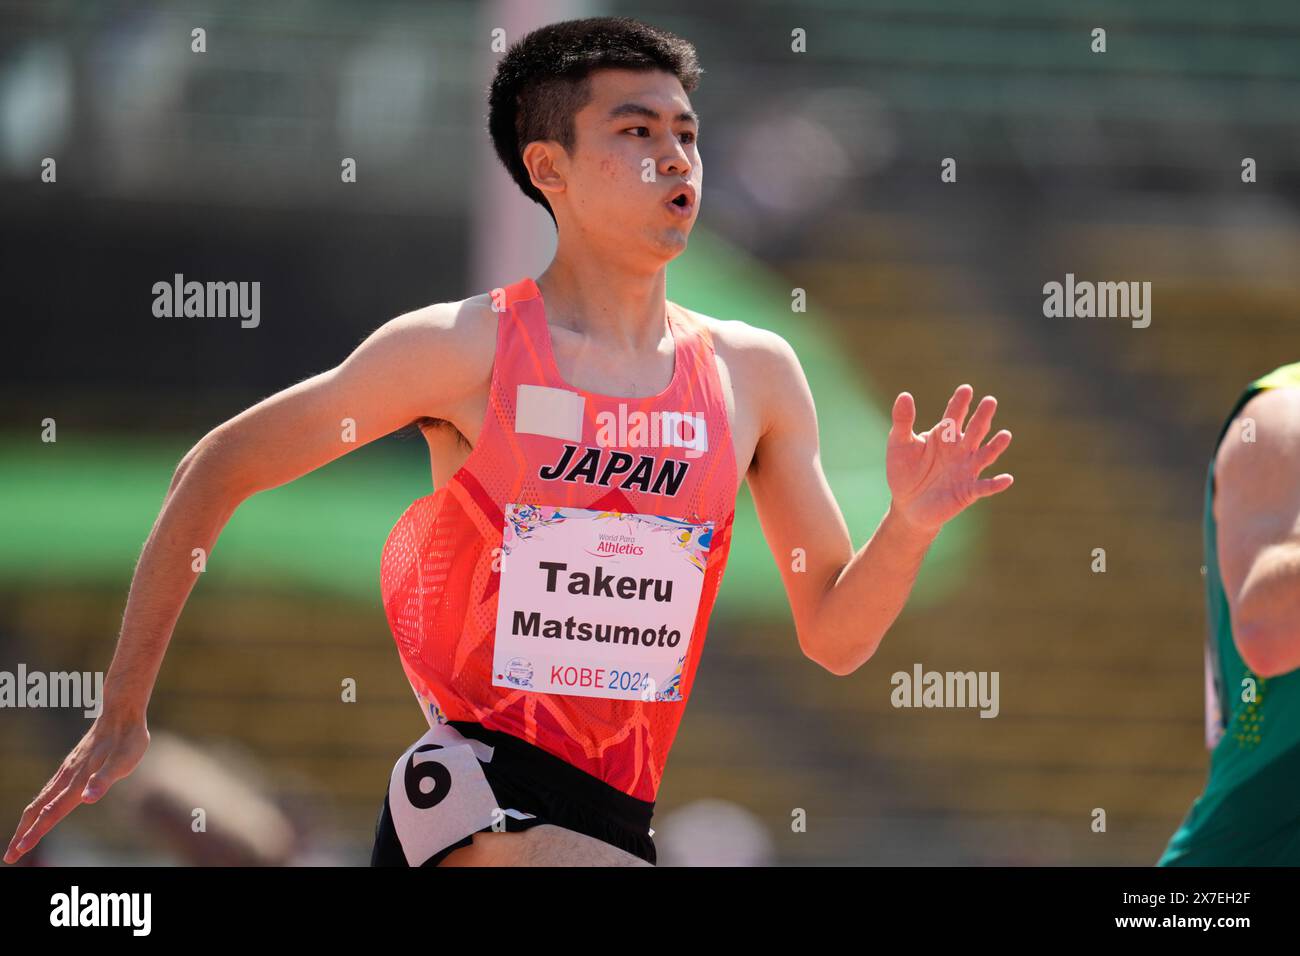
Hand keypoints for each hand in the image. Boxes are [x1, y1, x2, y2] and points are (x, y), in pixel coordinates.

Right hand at [4, 713, 149, 863]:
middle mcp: (68, 777)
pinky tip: (40, 810)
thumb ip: (104, 780)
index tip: (19, 851)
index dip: (35, 833)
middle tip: (10, 857)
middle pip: (37, 810)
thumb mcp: (124, 761)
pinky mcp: (71, 765)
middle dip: (23, 834)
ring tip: (20, 840)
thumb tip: (87, 798)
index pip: (52, 812)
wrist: (121, 711)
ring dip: (28, 823)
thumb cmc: (127, 738)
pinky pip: (48, 790)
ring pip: (40, 800)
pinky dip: (37, 807)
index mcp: (79, 781)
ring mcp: (67, 771)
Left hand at [886, 384, 1013, 534]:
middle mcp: (960, 449)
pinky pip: (984, 487)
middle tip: (990, 401)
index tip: (966, 389)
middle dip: (982, 416)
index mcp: (944, 435)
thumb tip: (904, 395)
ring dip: (996, 446)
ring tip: (1005, 435)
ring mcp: (966, 469)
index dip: (960, 402)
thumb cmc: (905, 471)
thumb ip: (903, 421)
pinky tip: (1007, 479)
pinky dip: (995, 484)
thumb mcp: (900, 445)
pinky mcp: (967, 491)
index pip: (954, 415)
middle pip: (974, 430)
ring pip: (985, 455)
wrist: (907, 505)